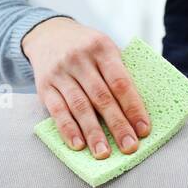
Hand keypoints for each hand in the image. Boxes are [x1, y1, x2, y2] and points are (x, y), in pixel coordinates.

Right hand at [21, 17, 151, 157]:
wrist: (48, 34)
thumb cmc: (87, 48)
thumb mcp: (105, 49)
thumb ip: (119, 73)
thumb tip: (139, 111)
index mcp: (102, 48)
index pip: (121, 81)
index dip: (133, 107)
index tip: (144, 129)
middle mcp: (80, 59)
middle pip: (102, 97)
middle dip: (117, 124)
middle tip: (129, 147)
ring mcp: (61, 73)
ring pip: (79, 106)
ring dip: (93, 132)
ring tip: (103, 153)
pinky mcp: (44, 86)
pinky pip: (57, 111)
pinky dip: (68, 129)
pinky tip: (78, 145)